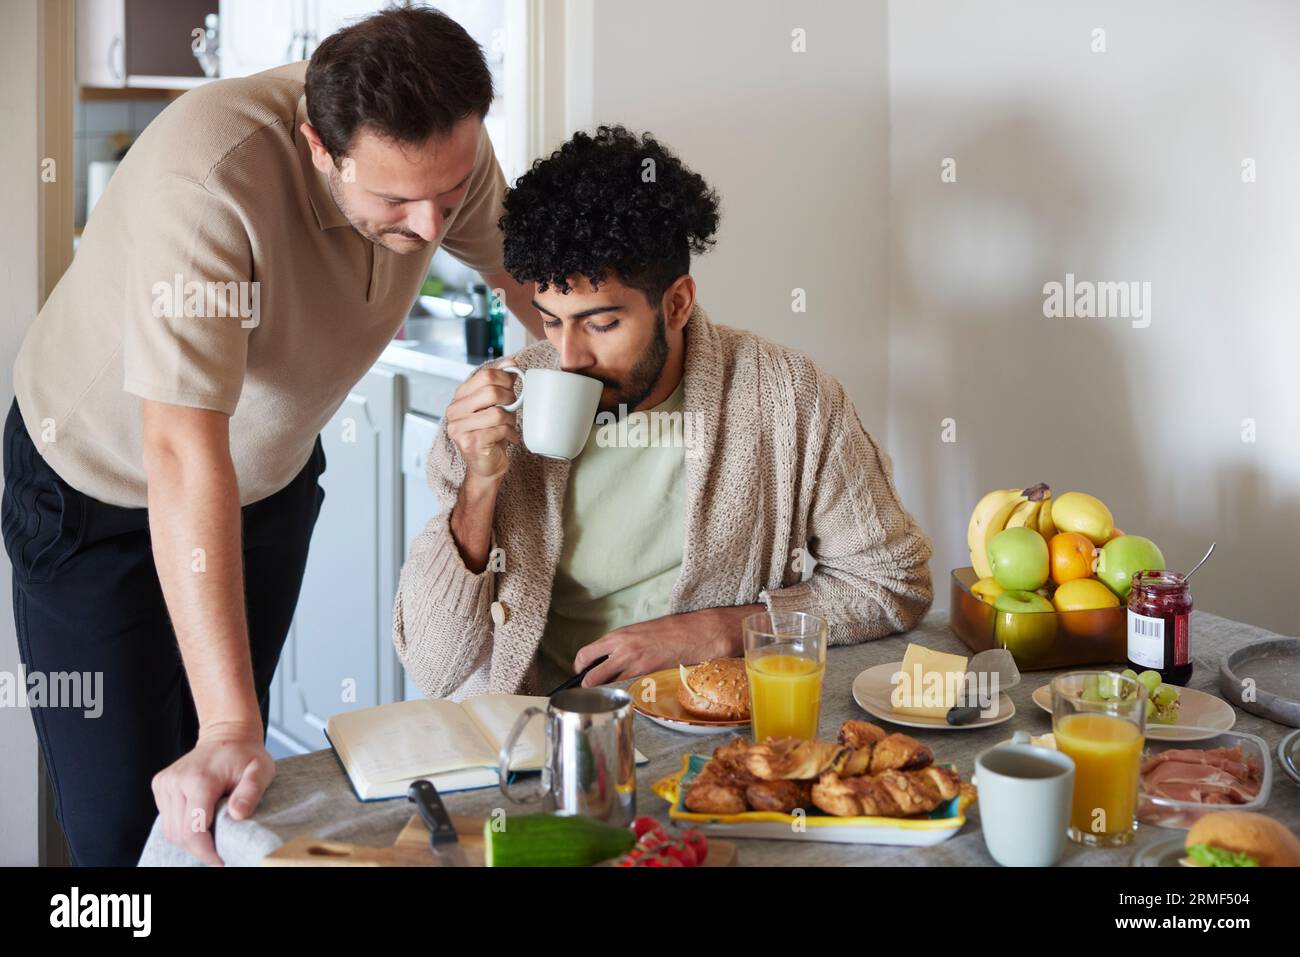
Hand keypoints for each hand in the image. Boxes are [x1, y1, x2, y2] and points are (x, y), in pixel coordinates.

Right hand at [151, 722, 273, 865]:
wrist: (227, 735)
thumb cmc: (246, 755)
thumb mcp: (261, 771)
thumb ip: (251, 792)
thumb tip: (238, 815)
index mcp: (199, 779)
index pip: (193, 830)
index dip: (206, 851)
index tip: (222, 859)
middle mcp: (176, 781)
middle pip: (180, 834)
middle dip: (200, 848)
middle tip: (221, 849)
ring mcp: (165, 783)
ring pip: (170, 831)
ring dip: (190, 840)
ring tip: (212, 833)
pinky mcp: (160, 785)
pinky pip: (167, 820)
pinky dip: (182, 828)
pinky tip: (201, 821)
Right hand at [443, 365, 522, 480]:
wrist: (487, 466)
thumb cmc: (491, 435)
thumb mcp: (496, 405)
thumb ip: (501, 383)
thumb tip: (513, 362)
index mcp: (460, 397)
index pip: (485, 375)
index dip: (505, 379)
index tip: (512, 387)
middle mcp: (454, 410)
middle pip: (491, 392)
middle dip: (510, 399)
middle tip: (513, 409)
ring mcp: (459, 427)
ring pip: (497, 413)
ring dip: (511, 419)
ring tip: (509, 425)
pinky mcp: (469, 442)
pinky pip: (499, 430)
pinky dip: (510, 434)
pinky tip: (509, 438)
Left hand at [574, 605, 760, 686]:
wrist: (694, 632)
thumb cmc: (667, 632)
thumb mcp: (637, 633)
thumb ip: (620, 646)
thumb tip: (605, 661)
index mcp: (617, 636)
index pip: (585, 654)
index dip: (579, 668)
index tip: (581, 674)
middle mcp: (621, 648)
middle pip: (589, 674)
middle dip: (586, 685)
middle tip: (590, 691)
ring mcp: (633, 662)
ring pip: (605, 684)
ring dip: (603, 692)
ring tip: (607, 696)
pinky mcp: (647, 674)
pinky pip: (626, 688)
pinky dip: (622, 693)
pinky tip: (627, 694)